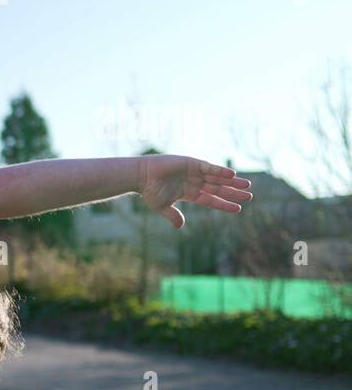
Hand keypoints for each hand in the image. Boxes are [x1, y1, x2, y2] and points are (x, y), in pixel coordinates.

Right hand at [137, 154, 253, 228]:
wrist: (141, 176)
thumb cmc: (149, 191)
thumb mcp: (162, 207)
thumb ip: (173, 215)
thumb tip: (180, 227)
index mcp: (189, 193)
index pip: (211, 200)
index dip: (224, 204)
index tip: (238, 209)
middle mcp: (194, 182)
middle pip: (218, 188)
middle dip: (233, 192)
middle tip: (249, 196)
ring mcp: (194, 172)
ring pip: (217, 178)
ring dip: (232, 181)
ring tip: (247, 185)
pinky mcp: (192, 163)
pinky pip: (210, 167)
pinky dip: (221, 171)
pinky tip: (232, 174)